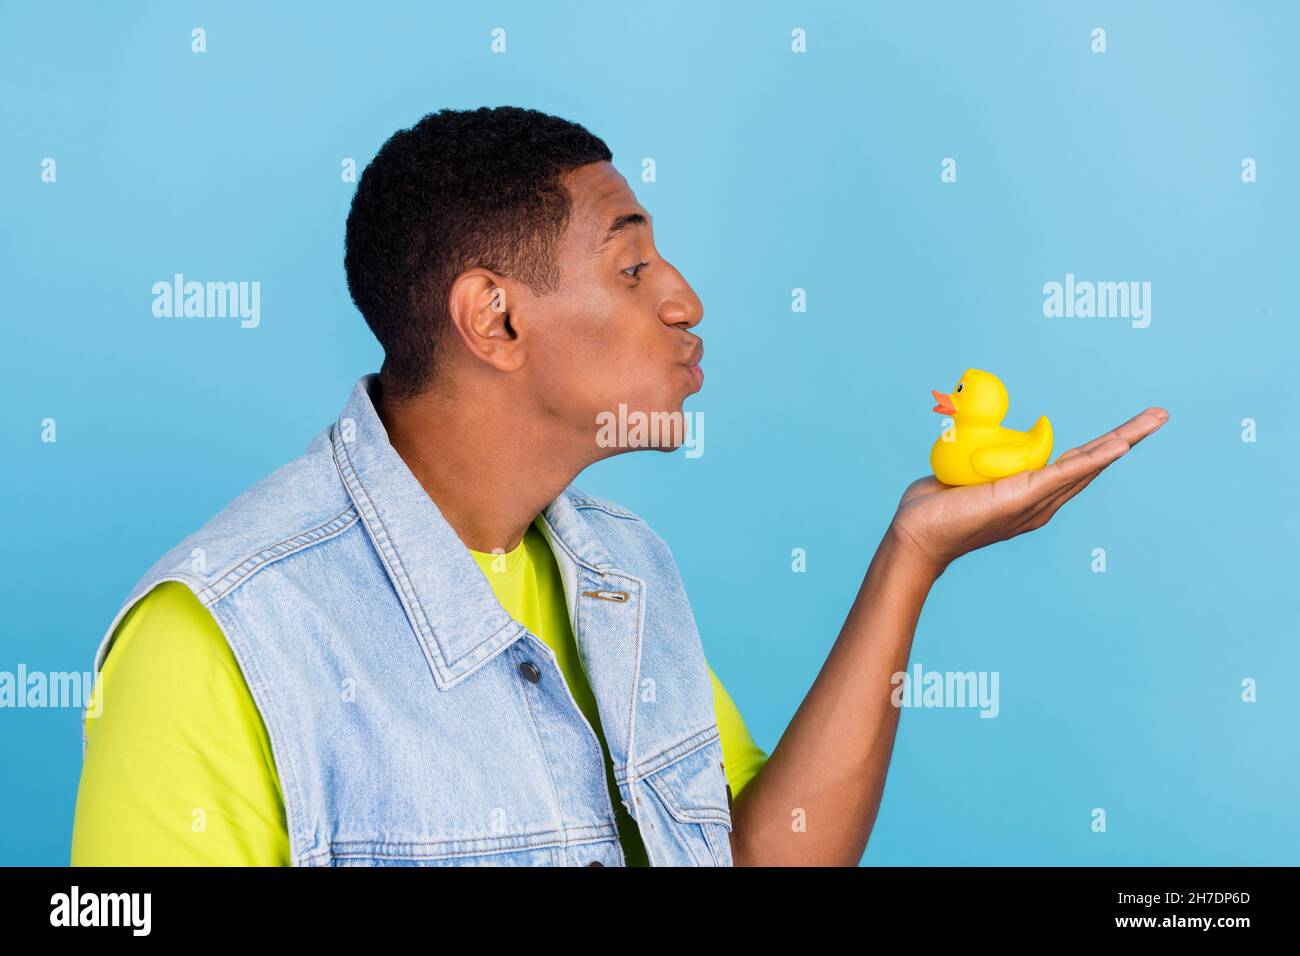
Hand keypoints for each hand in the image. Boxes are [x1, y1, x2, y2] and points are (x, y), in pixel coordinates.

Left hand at [888, 407, 1168, 577]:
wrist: (917, 532)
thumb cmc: (936, 507)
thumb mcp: (969, 473)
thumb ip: (983, 459)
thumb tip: (979, 440)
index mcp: (1032, 495)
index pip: (1075, 464)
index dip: (1102, 446)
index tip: (1128, 430)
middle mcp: (1042, 501)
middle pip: (1093, 463)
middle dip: (1128, 438)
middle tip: (1160, 415)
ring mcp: (1036, 500)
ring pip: (1087, 464)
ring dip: (1122, 440)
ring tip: (1153, 420)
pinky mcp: (1023, 496)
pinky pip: (1065, 474)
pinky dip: (1094, 459)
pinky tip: (1120, 446)